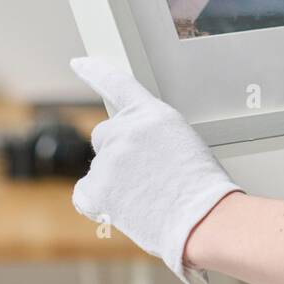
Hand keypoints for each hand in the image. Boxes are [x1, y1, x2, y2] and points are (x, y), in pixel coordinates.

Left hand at [70, 57, 242, 283]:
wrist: (204, 219)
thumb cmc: (203, 190)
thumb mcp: (184, 145)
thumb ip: (152, 139)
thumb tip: (134, 155)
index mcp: (155, 115)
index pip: (119, 84)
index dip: (96, 72)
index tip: (79, 63)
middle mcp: (128, 130)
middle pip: (103, 135)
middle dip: (114, 152)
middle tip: (140, 176)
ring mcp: (110, 158)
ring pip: (98, 169)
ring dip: (114, 182)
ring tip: (147, 198)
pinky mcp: (97, 187)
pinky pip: (85, 193)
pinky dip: (99, 203)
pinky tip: (125, 209)